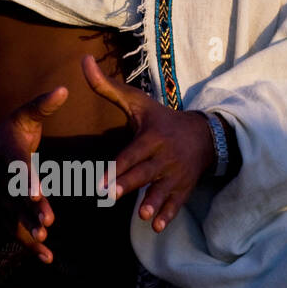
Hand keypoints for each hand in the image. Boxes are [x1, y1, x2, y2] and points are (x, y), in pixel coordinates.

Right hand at [0, 86, 68, 262]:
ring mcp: (1, 200)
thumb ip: (42, 106)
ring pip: (15, 217)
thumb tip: (65, 88)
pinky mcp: (4, 216)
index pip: (17, 167)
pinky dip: (31, 246)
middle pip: (16, 197)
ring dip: (29, 229)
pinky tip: (48, 258)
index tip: (37, 191)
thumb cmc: (5, 136)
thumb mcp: (21, 117)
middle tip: (46, 220)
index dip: (27, 180)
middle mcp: (2, 180)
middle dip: (30, 210)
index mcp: (8, 154)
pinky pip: (17, 233)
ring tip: (44, 237)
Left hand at [80, 53, 214, 231]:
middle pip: (145, 173)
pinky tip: (157, 227)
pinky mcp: (184, 188)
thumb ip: (107, 87)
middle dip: (129, 184)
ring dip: (153, 203)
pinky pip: (177, 202)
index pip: (132, 153)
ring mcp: (176, 174)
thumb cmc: (160, 118)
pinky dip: (168, 214)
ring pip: (163, 190)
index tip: (101, 180)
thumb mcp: (137, 102)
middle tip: (111, 196)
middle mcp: (165, 156)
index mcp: (152, 137)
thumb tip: (83, 61)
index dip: (117, 167)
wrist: (203, 134)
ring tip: (142, 216)